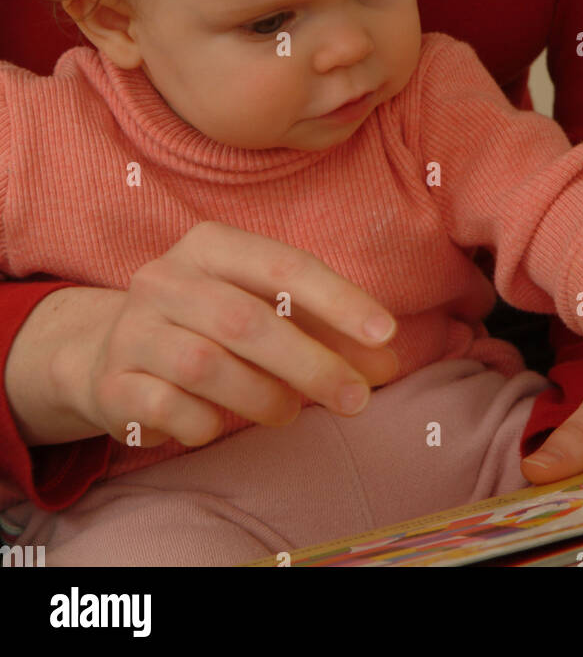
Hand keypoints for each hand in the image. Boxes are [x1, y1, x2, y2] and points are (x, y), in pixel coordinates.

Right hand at [71, 223, 399, 448]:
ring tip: (289, 412)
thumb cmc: (210, 325)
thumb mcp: (265, 310)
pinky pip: (167, 408)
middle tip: (356, 399)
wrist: (110, 351)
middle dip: (312, 363)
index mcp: (210, 244)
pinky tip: (218, 424)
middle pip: (247, 320)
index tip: (386, 334)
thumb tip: (384, 363)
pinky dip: (204, 422)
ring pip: (205, 365)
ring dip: (262, 396)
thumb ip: (324, 331)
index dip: (339, 300)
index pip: (284, 264)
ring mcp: (132, 328)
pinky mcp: (111, 382)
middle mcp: (164, 277)